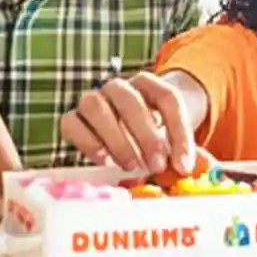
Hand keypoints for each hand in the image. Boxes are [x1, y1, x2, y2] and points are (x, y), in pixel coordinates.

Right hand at [59, 71, 194, 176]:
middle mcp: (118, 88)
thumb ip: (180, 153)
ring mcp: (93, 101)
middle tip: (156, 165)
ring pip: (95, 106)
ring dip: (115, 139)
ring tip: (130, 165)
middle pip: (129, 100)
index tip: (184, 165)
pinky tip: (104, 160)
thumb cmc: (154, 135)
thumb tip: (186, 172)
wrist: (128, 131)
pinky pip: (71, 123)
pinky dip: (87, 142)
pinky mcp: (74, 119)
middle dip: (145, 135)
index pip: (168, 98)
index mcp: (149, 85)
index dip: (179, 133)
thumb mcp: (172, 140)